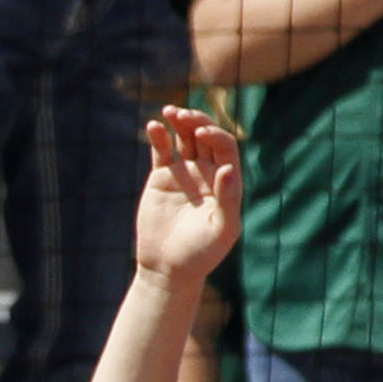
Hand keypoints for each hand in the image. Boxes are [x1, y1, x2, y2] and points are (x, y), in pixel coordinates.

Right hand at [136, 106, 241, 283]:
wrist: (168, 269)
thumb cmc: (200, 254)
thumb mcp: (221, 230)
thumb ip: (228, 199)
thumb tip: (228, 168)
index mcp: (226, 181)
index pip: (225, 147)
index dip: (216, 136)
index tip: (202, 135)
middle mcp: (207, 172)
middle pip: (205, 136)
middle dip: (197, 122)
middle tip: (184, 115)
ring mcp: (184, 172)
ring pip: (184, 137)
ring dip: (180, 121)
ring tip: (170, 112)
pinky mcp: (161, 177)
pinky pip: (161, 150)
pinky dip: (158, 136)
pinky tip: (154, 126)